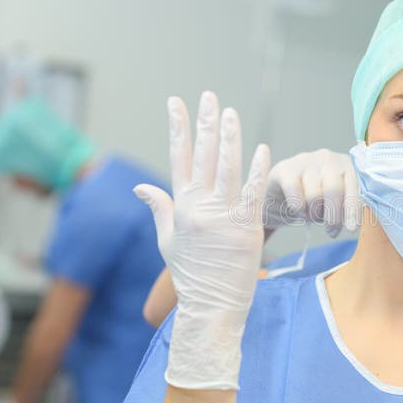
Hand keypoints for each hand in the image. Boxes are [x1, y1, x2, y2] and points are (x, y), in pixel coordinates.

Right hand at [134, 92, 269, 389]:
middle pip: (204, 157)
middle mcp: (200, 207)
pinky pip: (253, 193)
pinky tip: (261, 148)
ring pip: (228, 169)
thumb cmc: (191, 275)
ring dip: (229, 138)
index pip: (179, 158)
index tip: (176, 102)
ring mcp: (224, 217)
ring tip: (230, 112)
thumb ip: (159, 208)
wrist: (211, 307)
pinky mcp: (247, 228)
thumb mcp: (167, 241)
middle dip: (205, 123)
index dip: (178, 128)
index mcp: (181, 207)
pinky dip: (257, 170)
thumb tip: (140, 187)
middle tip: (208, 96)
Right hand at [263, 149, 360, 237]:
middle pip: (334, 190)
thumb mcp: (337, 202)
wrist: (281, 193)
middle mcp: (328, 158)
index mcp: (346, 165)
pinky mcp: (286, 169)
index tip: (352, 229)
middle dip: (334, 216)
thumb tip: (354, 224)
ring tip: (312, 215)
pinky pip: (296, 195)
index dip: (354, 209)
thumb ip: (348, 206)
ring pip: (314, 195)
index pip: (354, 186)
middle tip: (331, 231)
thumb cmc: (315, 199)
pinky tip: (299, 211)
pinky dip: (298, 209)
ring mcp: (306, 161)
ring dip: (314, 214)